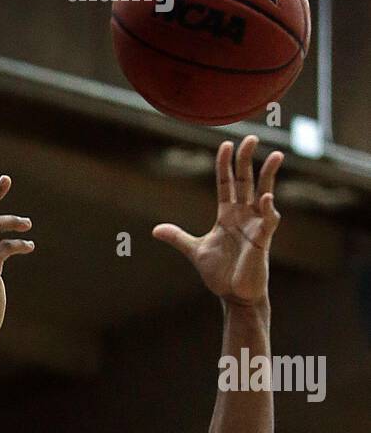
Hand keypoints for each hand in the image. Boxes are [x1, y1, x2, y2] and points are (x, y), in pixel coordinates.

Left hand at [153, 136, 281, 305]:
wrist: (234, 295)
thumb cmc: (220, 273)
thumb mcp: (195, 251)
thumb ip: (178, 237)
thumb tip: (156, 229)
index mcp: (227, 214)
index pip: (227, 183)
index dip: (226, 165)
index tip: (226, 145)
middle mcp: (244, 215)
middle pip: (246, 181)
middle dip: (247, 160)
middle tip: (251, 138)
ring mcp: (255, 225)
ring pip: (265, 193)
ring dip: (270, 175)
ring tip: (276, 155)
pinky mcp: (263, 239)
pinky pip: (269, 220)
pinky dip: (268, 209)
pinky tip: (266, 198)